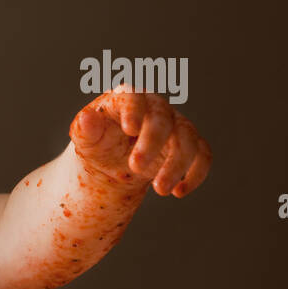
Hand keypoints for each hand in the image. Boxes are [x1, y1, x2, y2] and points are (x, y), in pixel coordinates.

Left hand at [69, 86, 210, 196]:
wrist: (112, 163)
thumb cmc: (97, 144)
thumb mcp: (85, 140)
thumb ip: (85, 130)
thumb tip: (86, 118)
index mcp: (126, 99)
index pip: (133, 97)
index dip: (134, 110)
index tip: (130, 129)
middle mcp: (155, 107)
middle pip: (163, 119)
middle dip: (152, 143)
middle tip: (135, 167)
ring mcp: (175, 124)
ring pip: (187, 138)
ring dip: (176, 165)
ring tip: (160, 189)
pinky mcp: (189, 144)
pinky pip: (202, 154)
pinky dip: (196, 173)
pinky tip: (179, 192)